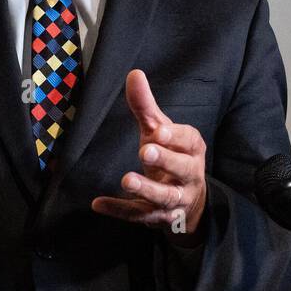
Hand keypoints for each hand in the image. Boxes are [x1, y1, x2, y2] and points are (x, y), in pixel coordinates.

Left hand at [91, 69, 206, 242]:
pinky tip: (99, 203)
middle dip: (165, 161)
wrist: (187, 201)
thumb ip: (146, 107)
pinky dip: (120, 210)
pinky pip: (140, 215)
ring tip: (127, 180)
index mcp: (191, 150)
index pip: (189, 141)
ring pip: (165, 197)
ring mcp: (175, 199)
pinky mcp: (158, 217)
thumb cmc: (172, 155)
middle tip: (145, 152)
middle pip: (183, 169)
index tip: (158, 131)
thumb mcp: (160, 131)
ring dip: (146, 189)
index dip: (175, 137)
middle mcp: (188, 175)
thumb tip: (134, 73)